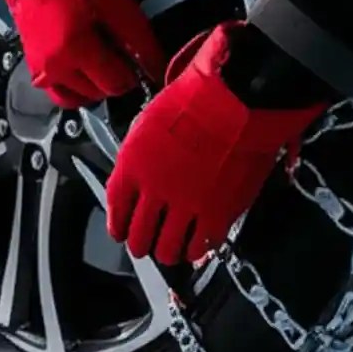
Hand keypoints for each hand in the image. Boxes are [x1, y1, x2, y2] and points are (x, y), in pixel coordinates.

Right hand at [0, 0, 164, 108]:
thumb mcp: (117, 5)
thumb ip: (139, 41)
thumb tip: (156, 68)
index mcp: (76, 48)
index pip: (116, 84)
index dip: (132, 75)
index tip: (135, 62)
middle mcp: (56, 67)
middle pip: (100, 93)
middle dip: (114, 78)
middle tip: (117, 53)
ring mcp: (42, 72)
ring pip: (81, 97)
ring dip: (96, 85)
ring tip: (100, 60)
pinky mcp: (35, 70)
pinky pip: (61, 94)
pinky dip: (76, 89)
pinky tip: (84, 72)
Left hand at [105, 23, 328, 264]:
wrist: (236, 99)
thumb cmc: (196, 98)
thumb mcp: (150, 122)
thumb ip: (141, 155)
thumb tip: (140, 172)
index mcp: (132, 165)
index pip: (116, 208)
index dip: (117, 225)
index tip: (119, 231)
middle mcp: (154, 189)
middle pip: (139, 235)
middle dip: (139, 244)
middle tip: (143, 245)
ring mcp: (185, 204)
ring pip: (167, 248)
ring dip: (166, 252)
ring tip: (169, 252)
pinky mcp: (217, 213)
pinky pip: (201, 245)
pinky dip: (196, 250)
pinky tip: (195, 249)